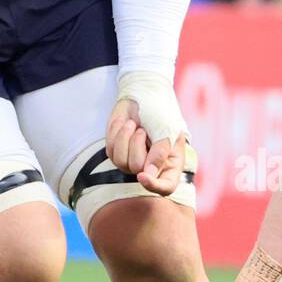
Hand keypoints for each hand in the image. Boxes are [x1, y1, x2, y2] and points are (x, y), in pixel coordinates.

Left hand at [107, 71, 190, 195]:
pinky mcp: (117, 152)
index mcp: (170, 164)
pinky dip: (117, 134)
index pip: (164, 187)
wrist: (143, 94)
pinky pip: (111, 151)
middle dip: (137, 145)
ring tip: (134, 124)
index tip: (142, 176)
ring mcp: (133, 161)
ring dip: (125, 138)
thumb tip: (147, 174)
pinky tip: (125, 123)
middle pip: (137, 169)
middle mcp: (151, 167)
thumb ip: (160, 152)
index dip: (153, 185)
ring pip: (121, 162)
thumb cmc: (161, 112)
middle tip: (143, 129)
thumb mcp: (166, 129)